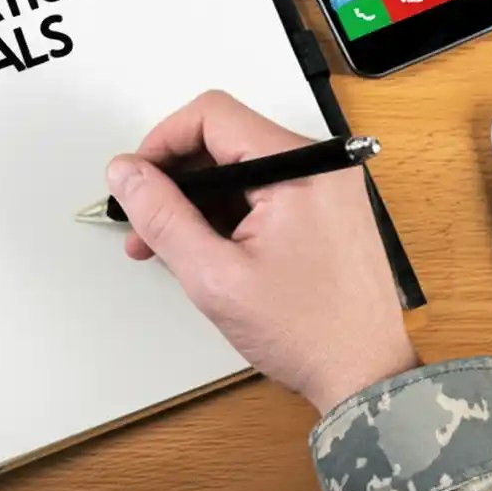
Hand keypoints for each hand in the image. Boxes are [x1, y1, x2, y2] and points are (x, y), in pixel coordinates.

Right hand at [105, 91, 417, 412]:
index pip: (213, 115)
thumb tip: (126, 173)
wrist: (364, 375)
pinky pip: (262, 191)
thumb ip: (163, 216)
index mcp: (300, 167)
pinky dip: (227, 213)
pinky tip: (204, 249)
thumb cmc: (308, 332)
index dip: (163, 142)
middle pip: (225, 139)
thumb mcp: (215, 276)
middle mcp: (319, 165)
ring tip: (168, 246)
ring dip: (198, 200)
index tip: (137, 179)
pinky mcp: (325, 208)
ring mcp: (325, 186)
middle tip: (144, 222)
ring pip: (240, 168)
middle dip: (176, 178)